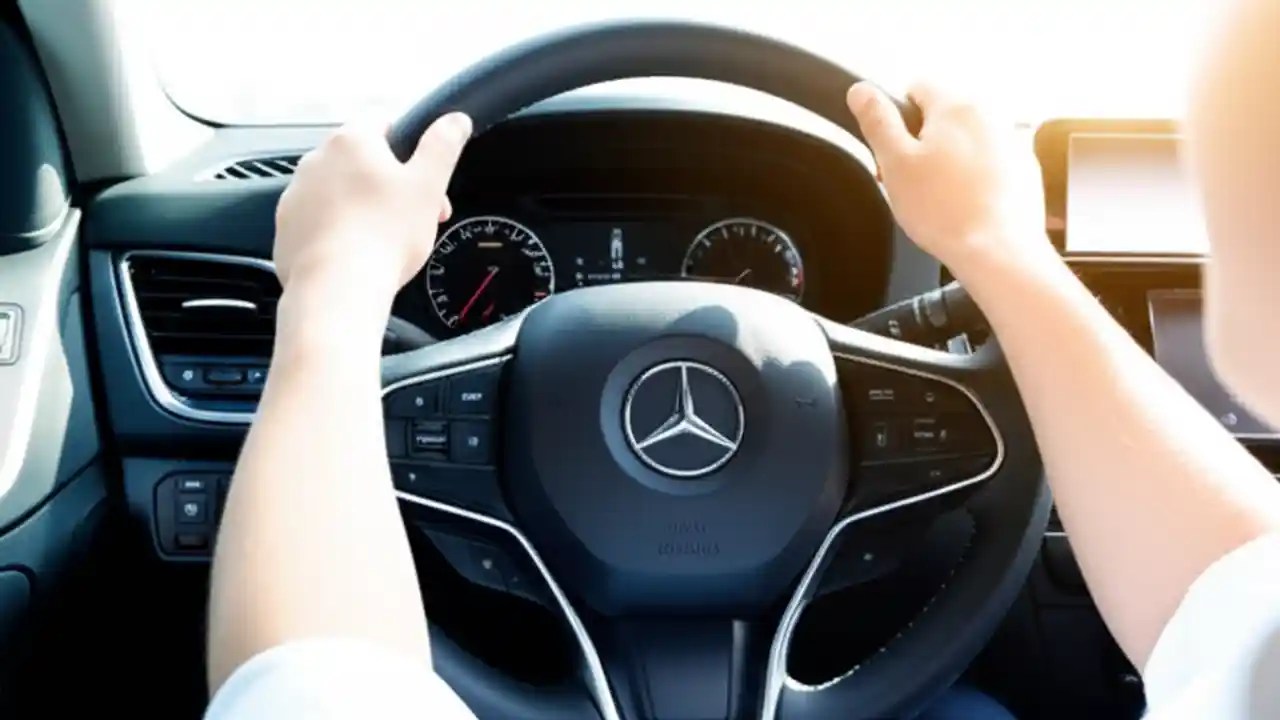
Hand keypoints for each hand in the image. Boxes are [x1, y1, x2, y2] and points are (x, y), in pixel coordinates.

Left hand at [273, 113, 471, 308]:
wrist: (338, 287)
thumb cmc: (386, 233)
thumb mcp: (429, 184)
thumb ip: (443, 145)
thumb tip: (454, 120)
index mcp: (351, 140)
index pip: (383, 124)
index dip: (410, 151)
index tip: (424, 181)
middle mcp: (315, 159)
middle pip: (361, 162)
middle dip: (389, 185)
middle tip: (414, 218)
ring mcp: (295, 195)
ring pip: (338, 192)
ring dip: (361, 207)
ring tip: (383, 241)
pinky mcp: (286, 229)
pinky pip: (318, 222)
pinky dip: (337, 232)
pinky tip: (355, 254)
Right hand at [846, 82, 1050, 279]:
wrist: (997, 251)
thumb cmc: (943, 210)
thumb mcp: (895, 162)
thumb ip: (877, 120)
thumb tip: (861, 90)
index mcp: (955, 106)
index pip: (916, 88)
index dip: (897, 119)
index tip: (894, 152)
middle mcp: (990, 114)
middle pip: (943, 117)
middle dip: (925, 142)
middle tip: (912, 181)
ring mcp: (1013, 141)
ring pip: (967, 141)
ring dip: (951, 159)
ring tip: (941, 198)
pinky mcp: (1025, 168)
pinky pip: (991, 162)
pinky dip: (977, 177)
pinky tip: (967, 204)